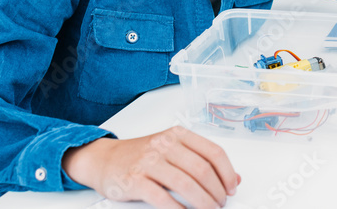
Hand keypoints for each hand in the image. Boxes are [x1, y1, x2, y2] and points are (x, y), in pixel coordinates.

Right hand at [63, 126, 240, 208]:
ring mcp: (149, 161)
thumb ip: (200, 160)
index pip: (213, 151)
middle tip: (220, 203)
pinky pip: (163, 197)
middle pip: (202, 169)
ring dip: (203, 202)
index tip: (232, 187)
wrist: (104, 159)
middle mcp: (164, 145)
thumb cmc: (140, 156)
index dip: (227, 172)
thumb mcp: (172, 150)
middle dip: (216, 191)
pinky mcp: (135, 180)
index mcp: (178, 135)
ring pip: (186, 184)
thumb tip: (232, 178)